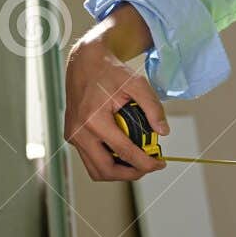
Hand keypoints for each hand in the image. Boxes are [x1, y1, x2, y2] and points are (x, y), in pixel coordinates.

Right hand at [62, 18, 168, 181]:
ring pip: (95, 170)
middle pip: (106, 170)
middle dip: (131, 174)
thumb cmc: (109, 71)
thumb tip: (163, 132)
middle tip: (148, 167)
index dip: (146, 162)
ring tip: (137, 163)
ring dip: (118, 172)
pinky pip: (89, 159)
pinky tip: (122, 152)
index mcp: (94, 119)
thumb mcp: (137, 83)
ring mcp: (72, 135)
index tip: (160, 163)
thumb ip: (153, 108)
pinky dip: (107, 161)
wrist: (84, 62)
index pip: (124, 151)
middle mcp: (79, 131)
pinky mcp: (71, 136)